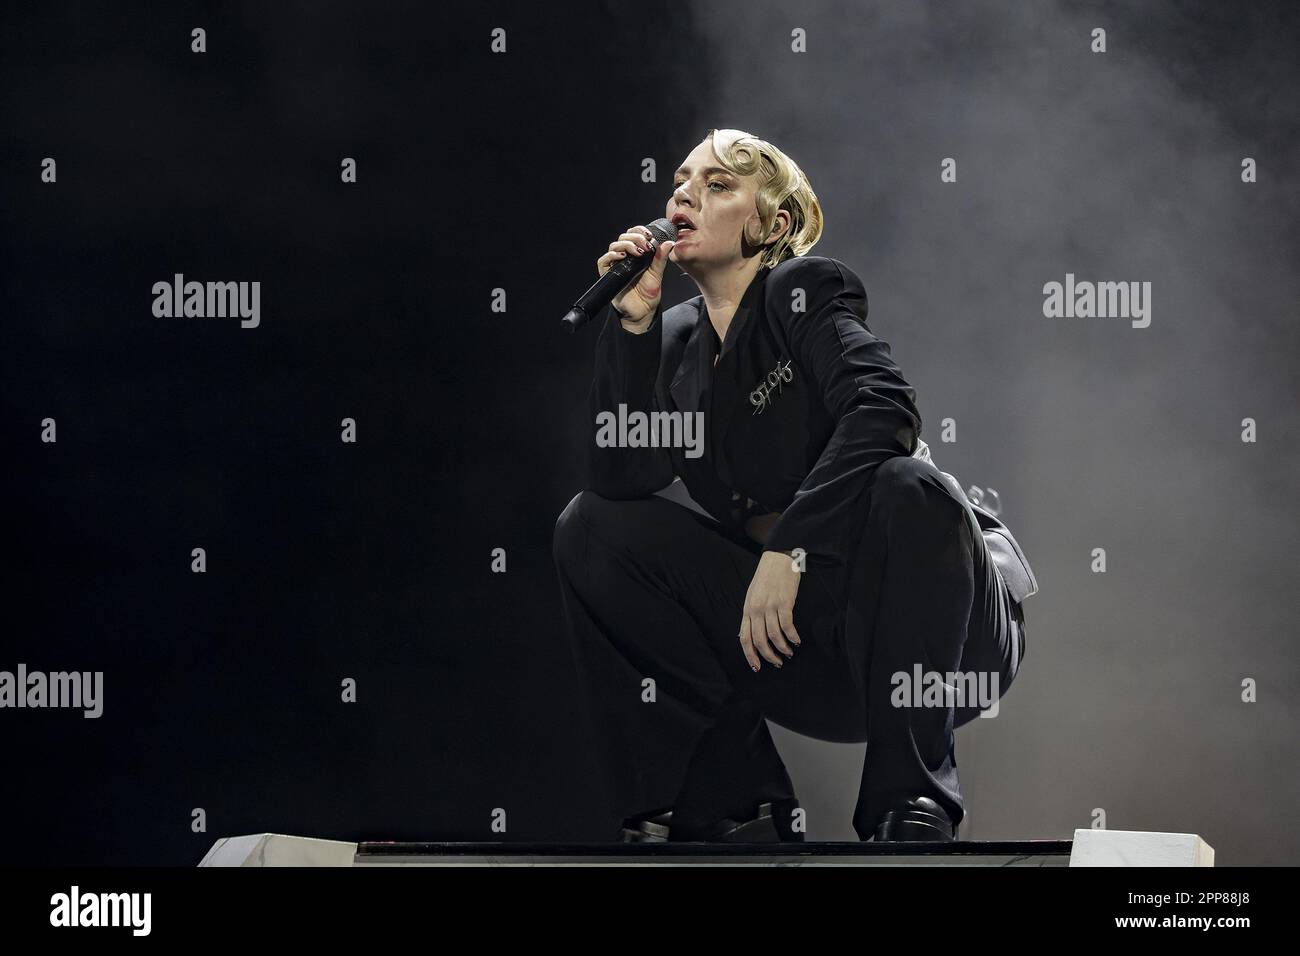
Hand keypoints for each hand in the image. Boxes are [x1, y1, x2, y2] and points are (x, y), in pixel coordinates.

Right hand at [595, 224, 674, 329]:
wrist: (642, 311)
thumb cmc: (648, 294)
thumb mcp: (657, 274)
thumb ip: (660, 258)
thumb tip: (669, 243)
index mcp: (636, 254)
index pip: (633, 234)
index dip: (639, 230)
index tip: (649, 235)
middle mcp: (625, 257)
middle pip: (623, 237)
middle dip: (635, 237)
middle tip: (645, 244)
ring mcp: (616, 265)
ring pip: (614, 246)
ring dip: (626, 244)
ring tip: (637, 251)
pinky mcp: (608, 275)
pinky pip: (603, 261)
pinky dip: (611, 256)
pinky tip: (622, 256)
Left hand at [738, 550, 802, 670]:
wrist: (778, 558)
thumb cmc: (766, 578)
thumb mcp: (753, 596)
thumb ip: (752, 615)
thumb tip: (751, 635)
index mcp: (747, 609)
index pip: (744, 638)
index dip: (750, 655)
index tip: (757, 667)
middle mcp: (756, 610)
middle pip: (760, 641)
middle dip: (769, 656)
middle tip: (778, 663)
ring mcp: (770, 606)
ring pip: (774, 636)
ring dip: (783, 648)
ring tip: (789, 652)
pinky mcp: (784, 602)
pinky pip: (787, 626)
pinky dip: (792, 637)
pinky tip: (797, 641)